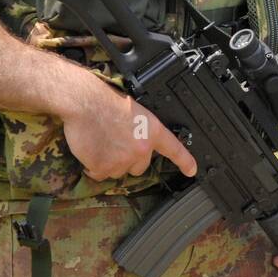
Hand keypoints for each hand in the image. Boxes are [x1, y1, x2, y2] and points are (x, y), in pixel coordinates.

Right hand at [60, 72, 196, 181]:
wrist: (85, 102)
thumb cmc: (107, 101)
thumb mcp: (136, 112)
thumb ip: (143, 132)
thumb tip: (141, 145)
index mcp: (152, 131)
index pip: (174, 149)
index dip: (185, 162)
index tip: (192, 171)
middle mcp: (141, 148)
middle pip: (140, 167)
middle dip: (129, 160)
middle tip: (116, 144)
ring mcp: (122, 160)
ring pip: (118, 171)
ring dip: (110, 163)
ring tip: (101, 142)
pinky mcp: (103, 167)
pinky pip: (99, 174)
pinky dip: (94, 167)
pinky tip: (92, 149)